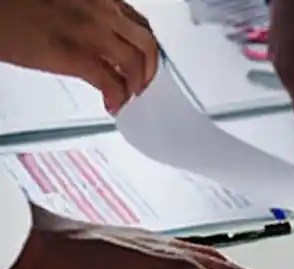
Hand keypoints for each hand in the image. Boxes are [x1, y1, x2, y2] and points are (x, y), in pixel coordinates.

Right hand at [0, 0, 158, 113]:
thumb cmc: (14, 6)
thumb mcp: (62, 4)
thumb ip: (86, 15)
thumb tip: (99, 38)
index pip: (136, 21)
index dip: (144, 44)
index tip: (145, 57)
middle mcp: (100, 10)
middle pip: (145, 42)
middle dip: (149, 67)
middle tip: (143, 81)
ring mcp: (91, 32)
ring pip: (134, 63)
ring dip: (136, 84)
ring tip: (129, 95)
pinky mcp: (76, 56)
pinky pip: (110, 82)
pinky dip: (117, 97)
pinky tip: (113, 104)